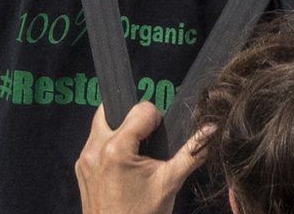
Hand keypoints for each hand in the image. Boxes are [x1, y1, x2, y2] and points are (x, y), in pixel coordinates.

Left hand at [75, 102, 208, 213]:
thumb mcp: (170, 182)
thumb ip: (191, 153)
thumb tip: (212, 128)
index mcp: (116, 149)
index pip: (141, 110)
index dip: (156, 119)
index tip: (161, 137)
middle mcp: (94, 148)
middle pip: (113, 111)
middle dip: (132, 120)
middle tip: (148, 140)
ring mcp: (84, 159)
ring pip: (101, 126)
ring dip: (119, 132)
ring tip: (137, 154)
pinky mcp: (81, 168)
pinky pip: (94, 145)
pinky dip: (109, 147)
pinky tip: (124, 166)